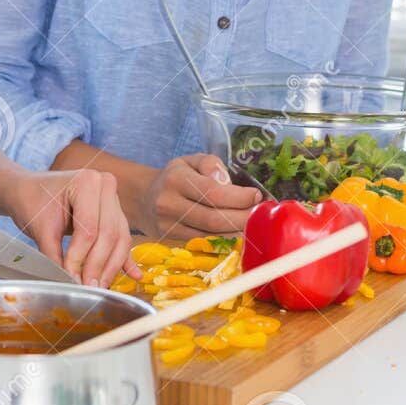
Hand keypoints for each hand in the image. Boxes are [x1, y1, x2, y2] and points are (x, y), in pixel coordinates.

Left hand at [0, 168, 137, 287]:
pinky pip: (121, 238)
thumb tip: (69, 282)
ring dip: (111, 266)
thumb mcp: (40, 227)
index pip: (88, 228)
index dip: (80, 257)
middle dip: (98, 265)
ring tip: (100, 287)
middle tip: (88, 288)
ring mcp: (113, 198)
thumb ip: (55, 255)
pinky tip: (134, 275)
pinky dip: (124, 259)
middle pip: (108, 234)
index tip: (71, 278)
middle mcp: (105, 186)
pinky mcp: (115, 212)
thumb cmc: (32, 202)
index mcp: (86, 182)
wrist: (29, 189)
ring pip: (119, 239)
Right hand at [134, 154, 260, 241]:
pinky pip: (204, 243)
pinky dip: (224, 241)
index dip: (239, 197)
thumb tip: (227, 182)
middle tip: (261, 215)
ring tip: (253, 225)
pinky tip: (237, 234)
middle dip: (244, 219)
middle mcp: (169, 204)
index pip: (213, 192)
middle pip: (214, 218)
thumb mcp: (191, 160)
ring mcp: (169, 226)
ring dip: (237, 232)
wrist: (145, 199)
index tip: (256, 196)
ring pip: (211, 235)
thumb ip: (211, 164)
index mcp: (176, 179)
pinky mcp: (172, 241)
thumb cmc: (176, 177)